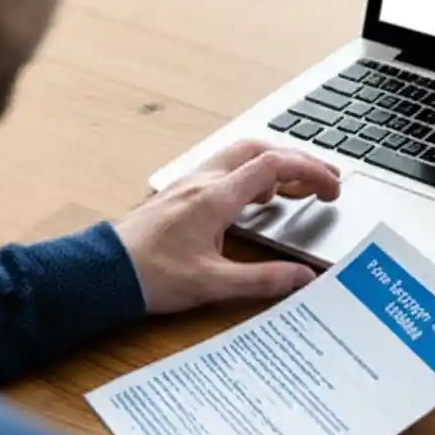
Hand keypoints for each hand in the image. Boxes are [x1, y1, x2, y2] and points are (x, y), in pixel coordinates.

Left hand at [114, 140, 340, 314]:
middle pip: (260, 150)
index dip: (310, 171)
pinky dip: (252, 175)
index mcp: (215, 198)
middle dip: (298, 160)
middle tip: (325, 179)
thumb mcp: (212, 284)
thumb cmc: (150, 276)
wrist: (102, 271)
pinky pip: (225, 170)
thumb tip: (302, 278)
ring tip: (298, 188)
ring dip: (274, 164)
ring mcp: (190, 184)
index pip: (274, 166)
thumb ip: (262, 280)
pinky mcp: (181, 194)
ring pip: (241, 156)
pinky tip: (257, 200)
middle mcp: (203, 182)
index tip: (332, 187)